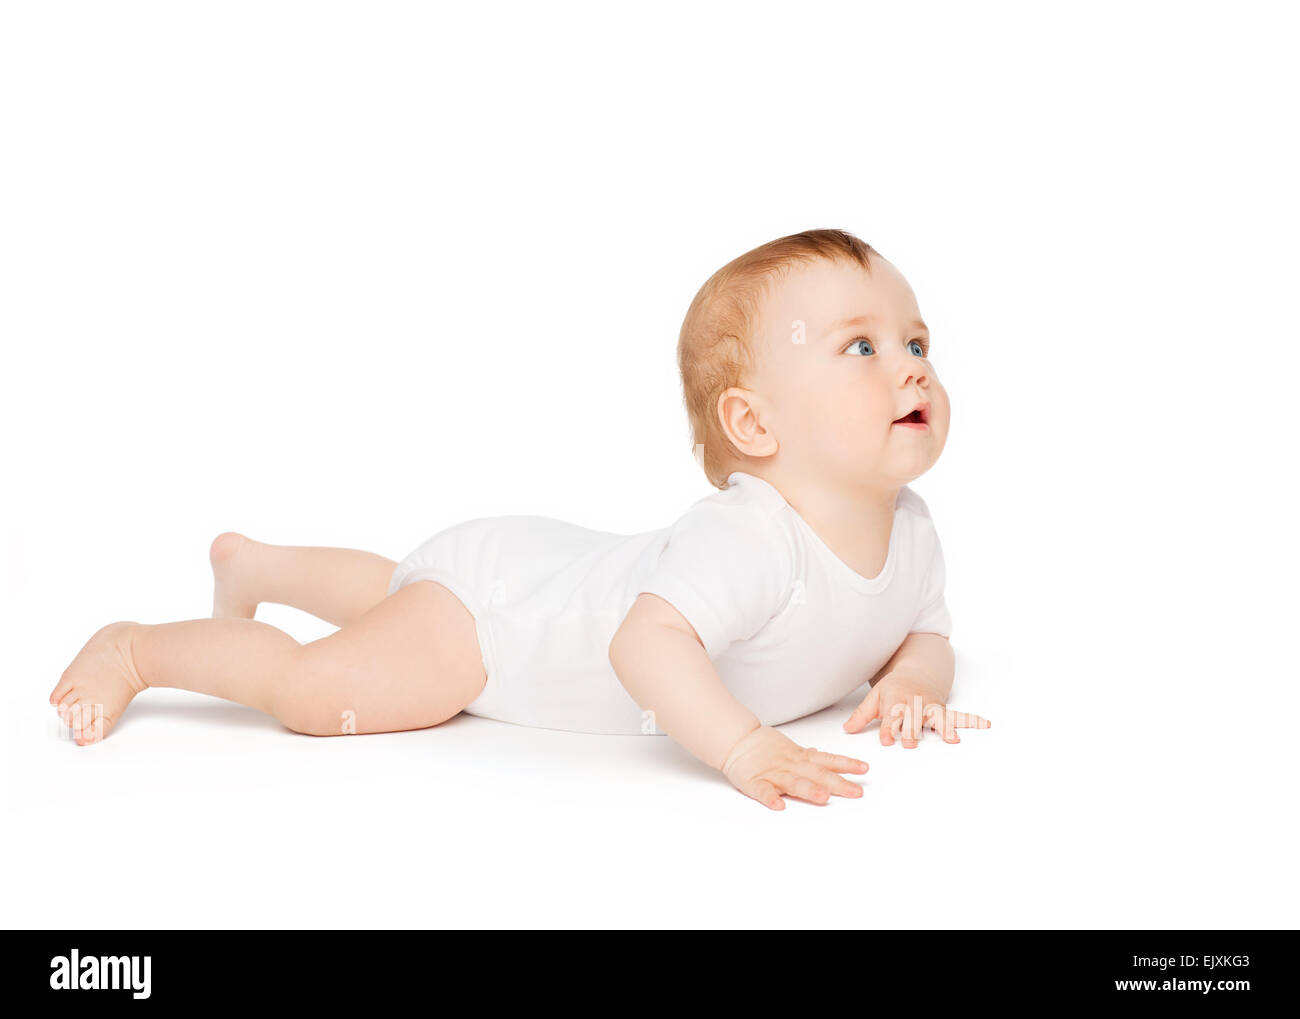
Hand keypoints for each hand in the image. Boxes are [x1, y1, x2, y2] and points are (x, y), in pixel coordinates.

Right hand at [721, 725, 868, 809]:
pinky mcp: (754, 783)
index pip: (827, 761)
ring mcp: (772, 774)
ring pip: (793, 783)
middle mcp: (790, 766)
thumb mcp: (790, 749)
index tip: (864, 769)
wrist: (735, 740)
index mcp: (800, 759)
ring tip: (823, 798)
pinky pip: (762, 791)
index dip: (846, 764)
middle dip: (838, 784)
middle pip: (817, 775)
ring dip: (808, 790)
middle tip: (857, 792)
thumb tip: (825, 757)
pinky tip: (778, 806)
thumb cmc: (763, 747)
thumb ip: (808, 756)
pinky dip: (769, 798)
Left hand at [843, 671, 990, 747]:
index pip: (890, 718)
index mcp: (896, 702)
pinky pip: (958, 716)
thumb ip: (862, 715)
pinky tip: (985, 724)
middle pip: (914, 720)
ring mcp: (931, 708)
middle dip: (913, 730)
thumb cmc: (893, 689)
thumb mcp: (874, 697)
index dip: (888, 729)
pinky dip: (972, 720)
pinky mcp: (943, 711)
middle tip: (911, 743)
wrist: (917, 673)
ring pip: (938, 718)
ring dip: (944, 728)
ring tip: (952, 739)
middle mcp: (915, 705)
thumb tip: (847, 730)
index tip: (886, 740)